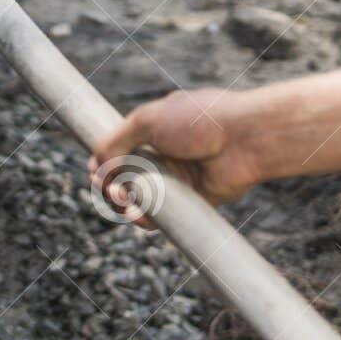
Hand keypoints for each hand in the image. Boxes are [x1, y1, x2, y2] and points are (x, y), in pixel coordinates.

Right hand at [88, 88, 263, 228]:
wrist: (245, 138)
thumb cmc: (199, 121)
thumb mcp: (147, 120)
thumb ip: (114, 142)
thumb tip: (96, 168)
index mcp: (151, 131)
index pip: (115, 150)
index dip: (100, 163)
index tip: (96, 172)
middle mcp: (161, 155)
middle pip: (122, 177)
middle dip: (108, 185)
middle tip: (109, 189)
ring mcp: (175, 178)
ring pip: (138, 198)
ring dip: (122, 204)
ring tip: (123, 201)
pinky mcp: (191, 199)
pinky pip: (162, 215)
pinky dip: (146, 219)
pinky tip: (139, 215)